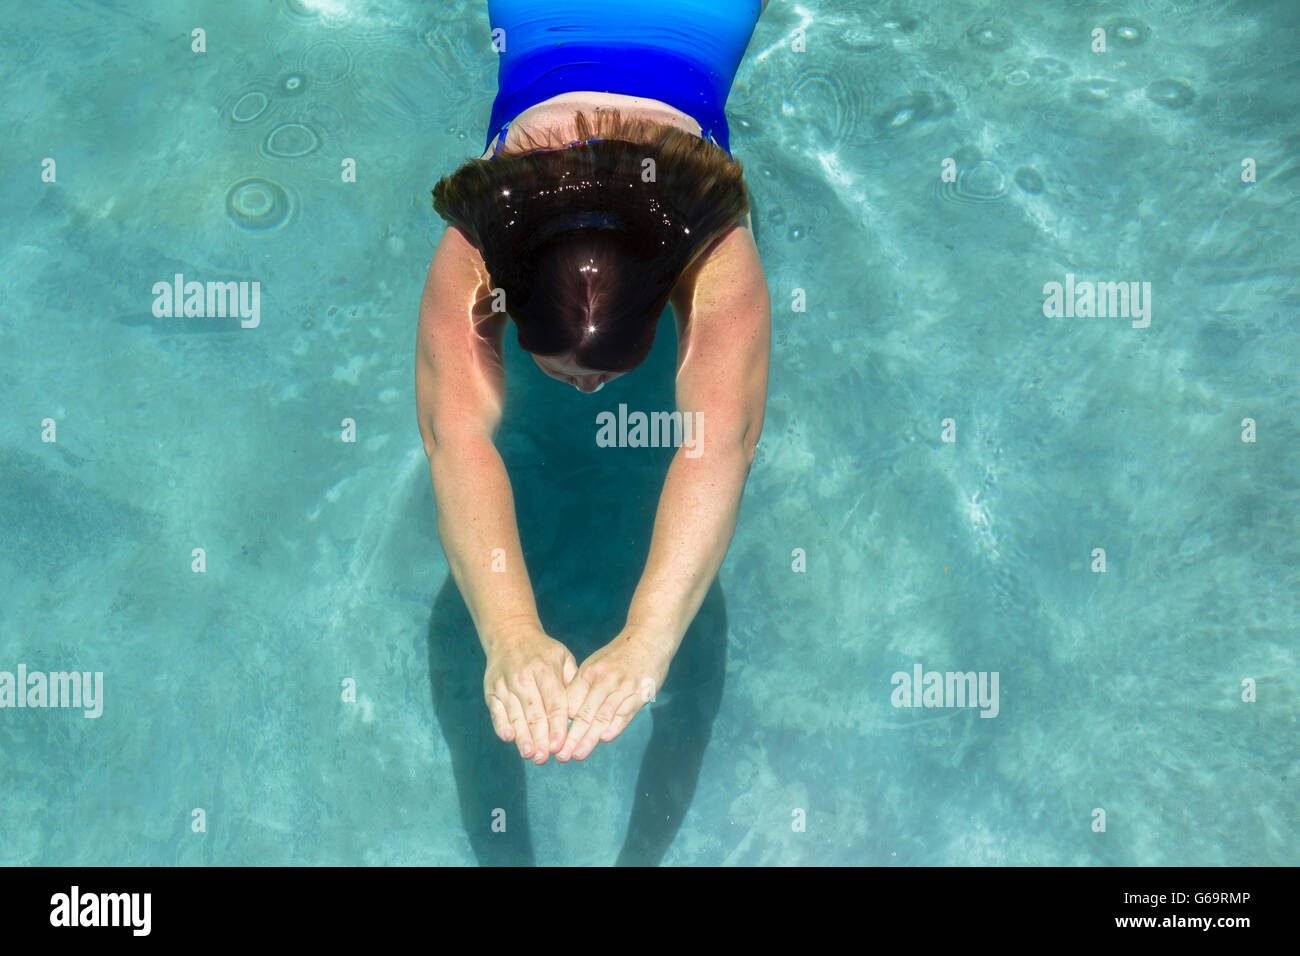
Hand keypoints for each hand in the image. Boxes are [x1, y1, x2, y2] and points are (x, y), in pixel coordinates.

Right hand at [483, 628, 577, 764]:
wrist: (510, 635)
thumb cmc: (543, 652)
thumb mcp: (562, 657)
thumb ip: (573, 681)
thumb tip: (582, 708)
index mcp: (545, 671)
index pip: (554, 704)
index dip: (557, 726)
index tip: (561, 745)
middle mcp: (524, 678)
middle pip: (534, 713)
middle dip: (540, 738)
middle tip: (546, 758)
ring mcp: (505, 685)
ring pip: (515, 715)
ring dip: (523, 737)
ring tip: (531, 754)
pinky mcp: (492, 690)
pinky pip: (497, 711)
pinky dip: (502, 725)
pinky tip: (509, 738)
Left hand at [558, 630, 673, 761]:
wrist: (649, 637)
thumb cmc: (619, 656)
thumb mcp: (596, 664)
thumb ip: (583, 687)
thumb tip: (570, 714)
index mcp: (589, 673)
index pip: (570, 702)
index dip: (561, 723)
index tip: (552, 740)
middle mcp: (603, 680)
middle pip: (583, 713)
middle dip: (571, 737)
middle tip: (560, 756)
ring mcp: (622, 686)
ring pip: (602, 717)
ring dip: (589, 738)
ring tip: (578, 754)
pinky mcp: (640, 692)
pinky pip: (625, 713)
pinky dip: (614, 727)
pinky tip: (604, 739)